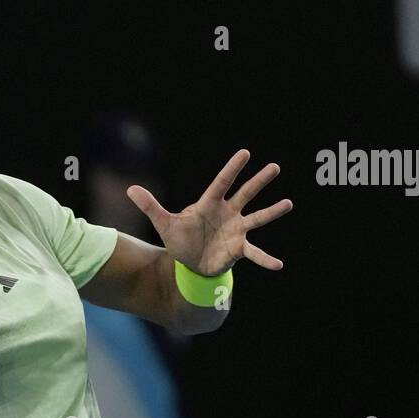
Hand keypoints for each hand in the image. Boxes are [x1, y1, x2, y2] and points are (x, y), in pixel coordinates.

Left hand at [125, 149, 292, 275]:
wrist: (190, 262)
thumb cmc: (180, 239)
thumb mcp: (165, 223)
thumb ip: (150, 206)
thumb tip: (130, 189)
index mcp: (209, 204)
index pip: (222, 183)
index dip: (232, 169)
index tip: (245, 153)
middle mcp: (227, 213)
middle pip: (245, 194)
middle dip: (259, 181)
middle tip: (274, 167)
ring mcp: (236, 230)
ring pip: (257, 218)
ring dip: (272, 211)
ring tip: (288, 203)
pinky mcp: (239, 248)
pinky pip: (255, 253)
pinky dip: (265, 259)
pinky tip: (279, 264)